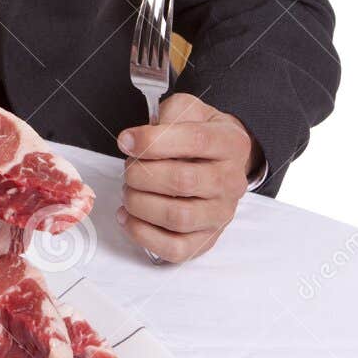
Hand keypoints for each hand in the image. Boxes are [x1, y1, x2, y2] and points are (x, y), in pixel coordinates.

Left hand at [116, 92, 262, 263]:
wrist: (222, 159)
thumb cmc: (199, 133)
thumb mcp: (188, 108)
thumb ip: (166, 115)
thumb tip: (135, 141)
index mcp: (229, 143)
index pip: (195, 141)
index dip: (153, 141)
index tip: (126, 141)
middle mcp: (231, 181)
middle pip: (183, 181)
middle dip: (142, 174)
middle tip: (128, 168)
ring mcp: (221, 214)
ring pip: (178, 217)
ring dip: (140, 204)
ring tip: (128, 191)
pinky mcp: (206, 239)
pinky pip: (176, 249)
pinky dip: (143, 235)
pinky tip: (128, 217)